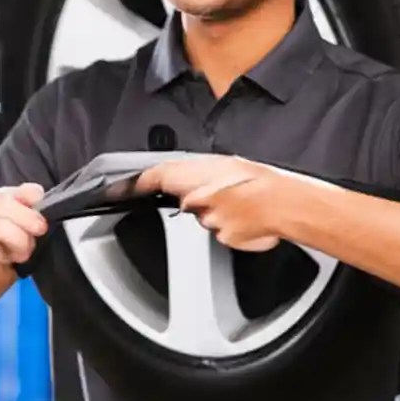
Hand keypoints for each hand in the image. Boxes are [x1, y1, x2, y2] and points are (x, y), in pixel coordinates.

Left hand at [133, 154, 287, 251]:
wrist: (281, 203)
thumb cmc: (258, 178)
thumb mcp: (224, 162)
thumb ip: (199, 170)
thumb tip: (188, 175)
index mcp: (191, 178)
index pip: (153, 179)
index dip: (133, 185)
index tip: (117, 190)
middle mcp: (194, 202)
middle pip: (184, 199)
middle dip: (197, 194)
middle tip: (222, 187)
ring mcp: (208, 223)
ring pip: (205, 216)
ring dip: (218, 209)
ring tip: (240, 200)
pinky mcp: (222, 239)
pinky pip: (222, 230)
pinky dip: (232, 223)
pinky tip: (247, 214)